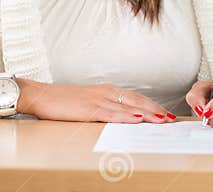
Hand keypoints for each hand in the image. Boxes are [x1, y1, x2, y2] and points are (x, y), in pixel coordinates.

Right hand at [18, 79, 176, 123]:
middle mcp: (107, 92)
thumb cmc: (63, 101)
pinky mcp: (89, 108)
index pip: (137, 98)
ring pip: (129, 107)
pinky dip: (126, 116)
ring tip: (162, 120)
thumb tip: (122, 118)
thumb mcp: (89, 103)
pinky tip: (137, 118)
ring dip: (148, 114)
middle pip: (138, 101)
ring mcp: (99, 99)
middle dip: (156, 110)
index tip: (166, 114)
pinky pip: (111, 113)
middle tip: (171, 119)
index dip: (153, 106)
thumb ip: (105, 108)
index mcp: (108, 91)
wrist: (41, 95)